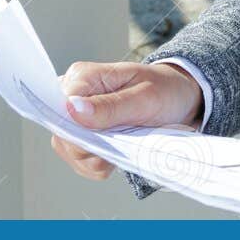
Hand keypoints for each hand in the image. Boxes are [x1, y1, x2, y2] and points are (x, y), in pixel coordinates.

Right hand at [49, 60, 203, 180]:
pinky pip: (81, 162)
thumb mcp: (145, 97)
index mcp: (84, 76)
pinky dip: (102, 163)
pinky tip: (120, 151)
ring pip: (70, 151)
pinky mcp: (82, 138)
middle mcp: (72, 96)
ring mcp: (74, 120)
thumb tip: (72, 109)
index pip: (60, 107)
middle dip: (92, 145)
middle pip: (62, 134)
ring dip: (99, 156)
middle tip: (124, 137)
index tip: (106, 134)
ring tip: (126, 142)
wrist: (179, 99)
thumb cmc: (164, 90)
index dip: (78, 128)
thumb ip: (110, 105)